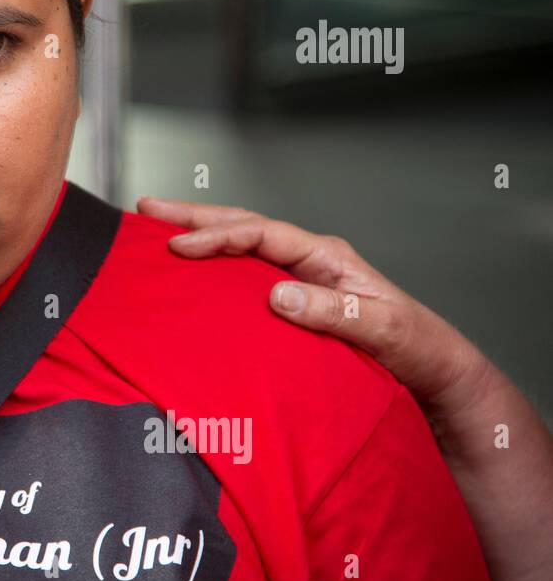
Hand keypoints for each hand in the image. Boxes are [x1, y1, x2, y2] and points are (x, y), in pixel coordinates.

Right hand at [134, 197, 493, 420]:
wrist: (435, 373)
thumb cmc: (417, 349)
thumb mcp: (381, 330)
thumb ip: (332, 311)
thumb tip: (275, 294)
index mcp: (326, 258)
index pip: (261, 234)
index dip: (218, 236)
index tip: (180, 246)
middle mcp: (309, 261)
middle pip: (242, 226)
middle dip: (193, 216)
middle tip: (146, 207)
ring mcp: (299, 279)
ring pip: (240, 246)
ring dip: (199, 233)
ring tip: (154, 227)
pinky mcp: (292, 301)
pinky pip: (243, 275)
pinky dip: (212, 265)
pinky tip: (189, 272)